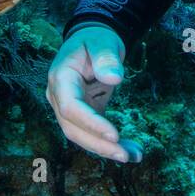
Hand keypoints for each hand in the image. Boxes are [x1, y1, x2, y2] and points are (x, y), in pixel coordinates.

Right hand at [45, 24, 142, 162]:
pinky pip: (93, 134)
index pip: (71, 108)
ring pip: (83, 137)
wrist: (91, 42)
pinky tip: (131, 149)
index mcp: (60, 79)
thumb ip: (106, 57)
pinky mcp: (82, 115)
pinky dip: (110, 144)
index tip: (115, 134)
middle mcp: (59, 98)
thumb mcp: (102, 41)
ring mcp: (69, 109)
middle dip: (99, 145)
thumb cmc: (95, 39)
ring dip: (106, 150)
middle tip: (125, 155)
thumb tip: (114, 78)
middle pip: (74, 129)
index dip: (91, 123)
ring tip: (135, 155)